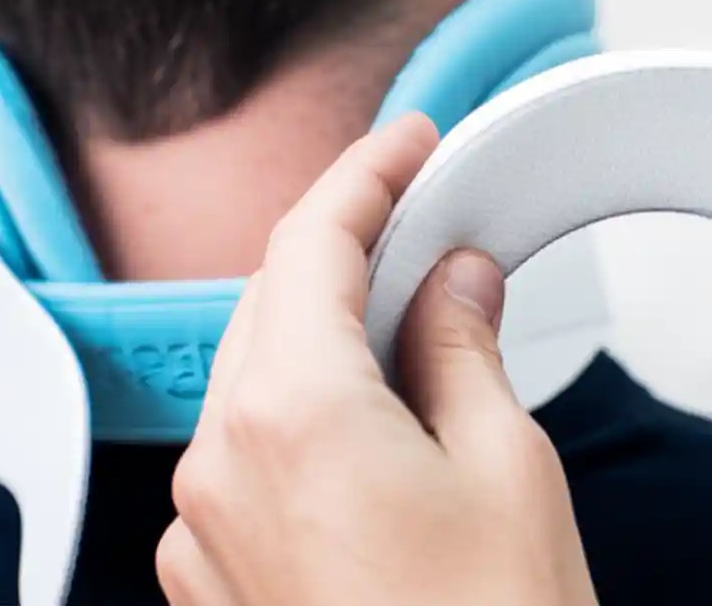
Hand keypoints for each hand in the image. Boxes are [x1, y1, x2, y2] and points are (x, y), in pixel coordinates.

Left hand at [155, 114, 595, 605]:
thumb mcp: (505, 463)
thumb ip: (462, 349)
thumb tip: (454, 282)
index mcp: (293, 417)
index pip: (311, 245)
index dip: (365, 177)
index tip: (405, 147)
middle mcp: (222, 466)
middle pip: (273, 300)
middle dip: (345, 246)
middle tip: (424, 218)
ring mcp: (206, 528)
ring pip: (258, 373)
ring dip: (326, 327)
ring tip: (415, 314)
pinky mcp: (217, 572)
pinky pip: (249, 448)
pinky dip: (306, 404)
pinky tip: (373, 408)